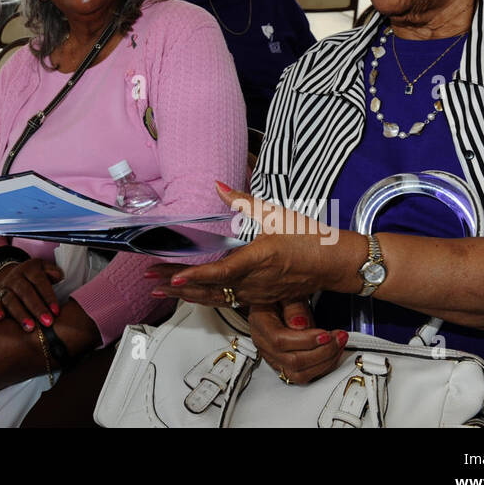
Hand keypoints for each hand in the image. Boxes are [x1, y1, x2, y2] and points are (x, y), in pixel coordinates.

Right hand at [0, 257, 63, 330]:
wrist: (13, 278)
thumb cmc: (36, 279)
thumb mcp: (45, 270)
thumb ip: (53, 272)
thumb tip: (59, 276)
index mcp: (30, 269)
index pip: (40, 281)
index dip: (48, 296)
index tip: (56, 311)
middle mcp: (16, 277)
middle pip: (26, 292)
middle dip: (37, 308)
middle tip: (47, 322)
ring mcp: (5, 287)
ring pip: (11, 299)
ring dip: (20, 314)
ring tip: (30, 327)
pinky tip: (0, 318)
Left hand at [146, 184, 360, 307]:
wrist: (333, 263)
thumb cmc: (309, 237)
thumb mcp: (274, 213)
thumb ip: (240, 200)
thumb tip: (216, 184)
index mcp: (258, 259)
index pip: (220, 272)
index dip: (195, 277)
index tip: (173, 279)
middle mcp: (255, 281)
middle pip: (209, 288)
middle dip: (177, 286)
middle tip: (150, 280)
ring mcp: (257, 293)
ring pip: (216, 298)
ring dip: (187, 294)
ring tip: (159, 291)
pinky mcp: (260, 297)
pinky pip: (227, 300)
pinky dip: (204, 298)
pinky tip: (190, 296)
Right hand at [248, 301, 347, 385]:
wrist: (274, 300)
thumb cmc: (279, 293)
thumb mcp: (285, 290)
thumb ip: (293, 304)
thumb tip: (301, 324)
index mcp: (259, 322)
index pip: (279, 340)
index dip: (305, 341)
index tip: (326, 334)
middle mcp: (263, 343)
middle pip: (292, 361)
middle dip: (322, 352)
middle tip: (338, 337)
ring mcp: (273, 357)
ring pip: (299, 373)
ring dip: (325, 362)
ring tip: (339, 344)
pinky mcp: (284, 365)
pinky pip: (304, 376)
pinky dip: (323, 367)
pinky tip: (333, 353)